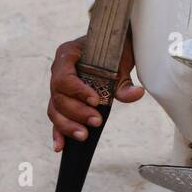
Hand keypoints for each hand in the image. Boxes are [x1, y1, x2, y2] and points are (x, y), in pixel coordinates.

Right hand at [48, 30, 143, 151]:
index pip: (64, 77)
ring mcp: (58, 87)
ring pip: (55, 109)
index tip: (96, 100)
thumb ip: (123, 79)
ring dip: (68, 125)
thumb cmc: (113, 48)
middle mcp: (58, 70)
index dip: (78, 91)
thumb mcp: (121, 59)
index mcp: (68, 54)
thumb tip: (136, 93)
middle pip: (59, 96)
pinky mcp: (63, 101)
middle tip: (97, 121)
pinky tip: (61, 146)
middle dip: (77, 112)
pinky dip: (58, 132)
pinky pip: (56, 117)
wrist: (112, 45)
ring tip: (84, 135)